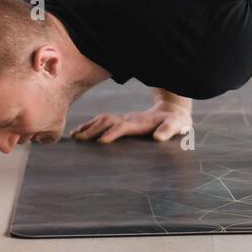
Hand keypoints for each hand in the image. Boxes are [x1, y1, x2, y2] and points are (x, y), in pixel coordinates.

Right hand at [70, 104, 192, 143]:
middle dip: (93, 130)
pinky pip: (103, 122)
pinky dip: (89, 126)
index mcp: (140, 122)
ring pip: (102, 120)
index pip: (123, 126)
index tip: (101, 142)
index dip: (113, 133)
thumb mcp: (177, 125)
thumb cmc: (176, 121)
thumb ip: (169, 130)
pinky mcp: (122, 122)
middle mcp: (129, 119)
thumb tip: (158, 138)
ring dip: (88, 127)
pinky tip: (79, 133)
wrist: (173, 110)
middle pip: (107, 121)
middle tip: (79, 140)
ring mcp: (124, 119)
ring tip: (74, 137)